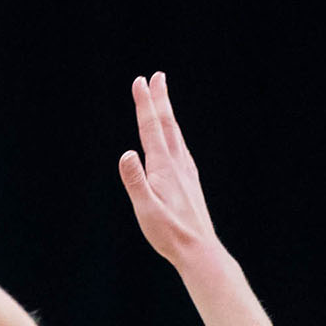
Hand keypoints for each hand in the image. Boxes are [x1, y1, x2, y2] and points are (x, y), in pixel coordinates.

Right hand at [118, 72, 221, 268]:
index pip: (152, 128)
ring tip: (164, 101)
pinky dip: (174, 135)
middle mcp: (178, 164)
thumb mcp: (145, 209)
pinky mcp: (190, 182)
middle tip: (157, 77)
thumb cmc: (169, 233)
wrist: (198, 249)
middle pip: (168, 124)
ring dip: (168, 115)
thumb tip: (126, 153)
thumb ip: (135, 181)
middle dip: (160, 99)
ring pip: (176, 135)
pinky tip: (175, 140)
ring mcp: (186, 172)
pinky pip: (180, 149)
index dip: (145, 104)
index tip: (140, 81)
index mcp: (164, 167)